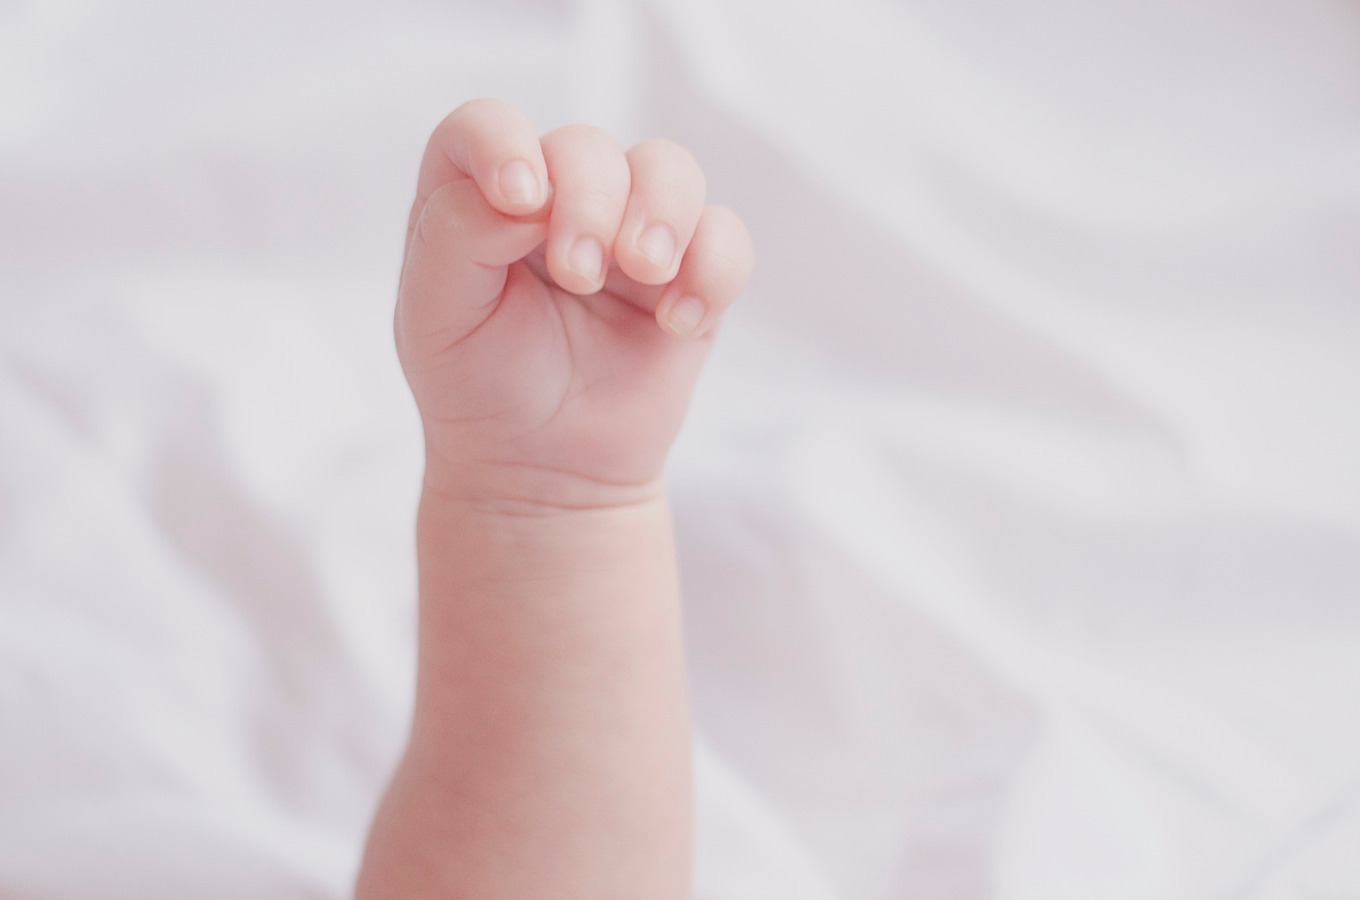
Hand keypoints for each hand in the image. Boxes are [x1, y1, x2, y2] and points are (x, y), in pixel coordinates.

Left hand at [396, 99, 752, 512]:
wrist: (544, 472)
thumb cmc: (479, 386)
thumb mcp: (433, 317)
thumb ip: (456, 235)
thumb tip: (526, 192)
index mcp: (478, 199)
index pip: (486, 127)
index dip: (504, 141)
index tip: (518, 198)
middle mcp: (556, 201)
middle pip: (587, 146)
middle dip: (589, 202)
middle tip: (579, 275)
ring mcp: (628, 234)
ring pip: (669, 169)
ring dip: (662, 212)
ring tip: (645, 274)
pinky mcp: (688, 277)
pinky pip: (725, 237)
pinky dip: (712, 269)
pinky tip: (677, 324)